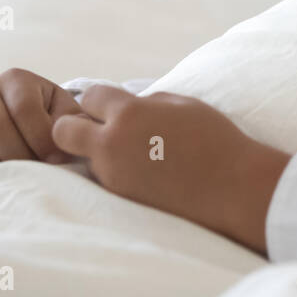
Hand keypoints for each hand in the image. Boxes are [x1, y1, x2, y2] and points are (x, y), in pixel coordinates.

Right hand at [0, 67, 86, 176]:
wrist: (23, 122)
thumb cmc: (51, 120)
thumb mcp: (66, 114)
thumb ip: (73, 125)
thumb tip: (66, 148)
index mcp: (16, 80)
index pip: (24, 110)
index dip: (41, 139)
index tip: (57, 160)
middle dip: (19, 157)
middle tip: (36, 173)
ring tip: (17, 179)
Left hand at [51, 86, 290, 253]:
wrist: (233, 187)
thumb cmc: (215, 139)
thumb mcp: (182, 104)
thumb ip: (147, 102)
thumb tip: (128, 107)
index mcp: (129, 113)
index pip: (89, 96)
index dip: (101, 101)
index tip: (115, 108)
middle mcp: (112, 144)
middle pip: (63, 131)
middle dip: (75, 127)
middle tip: (102, 132)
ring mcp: (113, 176)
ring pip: (85, 158)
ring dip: (100, 154)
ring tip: (135, 157)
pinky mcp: (121, 200)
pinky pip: (104, 181)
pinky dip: (116, 174)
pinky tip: (144, 174)